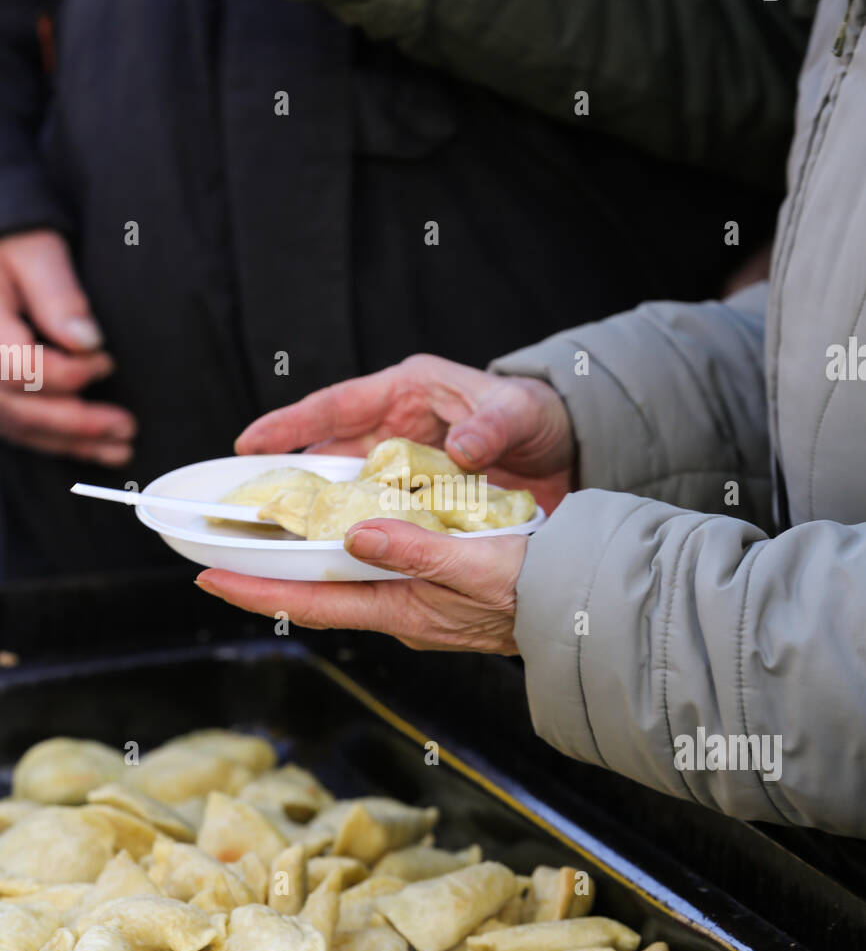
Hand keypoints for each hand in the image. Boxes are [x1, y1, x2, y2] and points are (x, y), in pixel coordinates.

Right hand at [0, 231, 136, 464]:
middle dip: (74, 422)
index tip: (104, 361)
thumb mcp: (34, 251)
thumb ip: (58, 294)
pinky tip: (98, 450)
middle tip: (126, 426)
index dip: (63, 374)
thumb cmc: (12, 241)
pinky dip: (59, 442)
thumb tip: (86, 341)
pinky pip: (19, 428)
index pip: (13, 367)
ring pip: (18, 427)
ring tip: (122, 448)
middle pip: (14, 408)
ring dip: (71, 442)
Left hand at [196, 520, 527, 652]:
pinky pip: (374, 575)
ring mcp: (416, 607)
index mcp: (400, 610)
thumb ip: (416, 550)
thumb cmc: (534, 590)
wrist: (580, 609)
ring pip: (342, 585)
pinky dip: (345, 555)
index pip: (309, 604)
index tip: (207, 577)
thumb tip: (355, 534)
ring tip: (267, 539)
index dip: (254, 591)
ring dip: (303, 565)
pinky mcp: (435, 595)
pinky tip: (341, 533)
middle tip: (222, 553)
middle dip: (265, 577)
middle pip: (315, 596)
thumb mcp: (475, 564)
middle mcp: (399, 613)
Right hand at [237, 353, 575, 515]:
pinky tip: (337, 559)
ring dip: (317, 513)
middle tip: (243, 506)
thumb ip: (493, 426)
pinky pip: (376, 515)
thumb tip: (466, 449)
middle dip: (286, 478)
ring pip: (345, 490)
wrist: (566, 446)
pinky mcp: (416, 496)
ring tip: (273, 541)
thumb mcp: (519, 412)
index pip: (336, 405)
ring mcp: (402, 465)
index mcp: (406, 391)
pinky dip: (356, 535)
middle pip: (326, 453)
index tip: (250, 443)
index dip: (290, 424)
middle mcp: (394, 427)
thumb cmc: (537, 413)